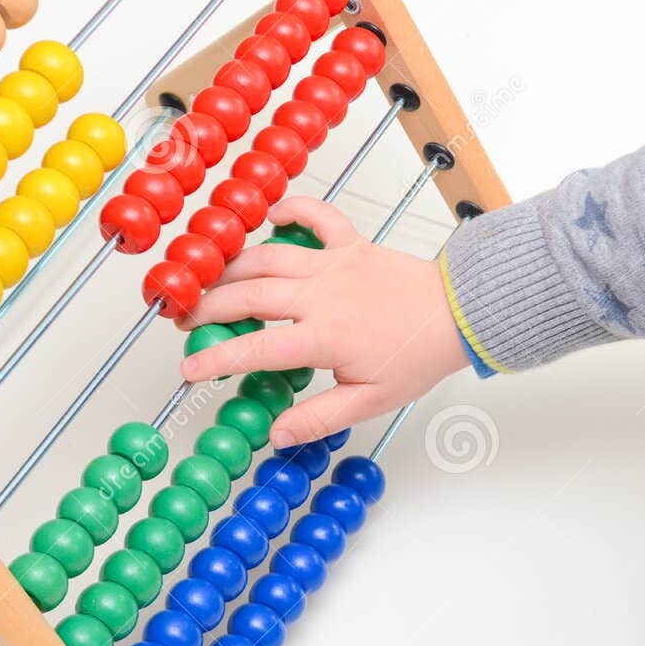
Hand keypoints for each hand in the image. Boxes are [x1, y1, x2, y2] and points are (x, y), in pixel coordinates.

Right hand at [176, 196, 469, 445]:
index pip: (255, 349)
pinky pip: (316, 216)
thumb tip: (277, 435)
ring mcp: (335, 263)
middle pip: (249, 295)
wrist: (459, 313)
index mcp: (324, 337)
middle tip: (185, 319)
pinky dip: (292, 210)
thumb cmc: (418, 355)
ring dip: (233, 267)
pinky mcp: (352, 243)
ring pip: (268, 256)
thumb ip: (320, 418)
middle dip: (208, 307)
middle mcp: (322, 294)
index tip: (189, 368)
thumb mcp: (371, 401)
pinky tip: (271, 217)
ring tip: (210, 282)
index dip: (215, 359)